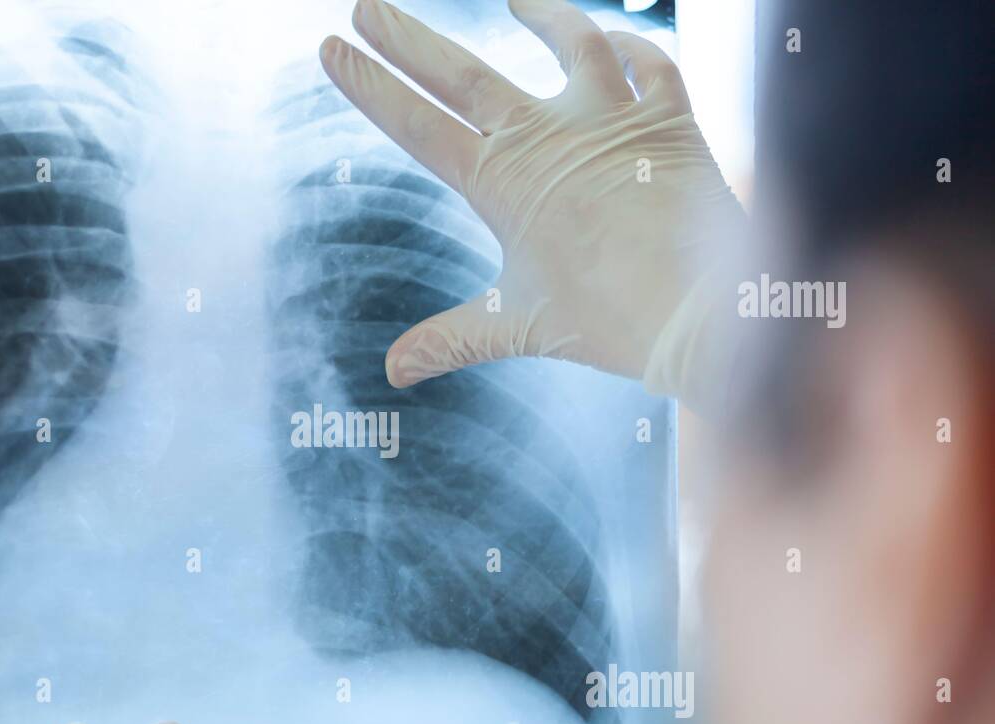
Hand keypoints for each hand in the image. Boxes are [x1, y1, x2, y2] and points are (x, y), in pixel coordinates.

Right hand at [320, 0, 742, 406]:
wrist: (705, 312)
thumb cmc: (608, 323)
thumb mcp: (518, 328)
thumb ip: (450, 340)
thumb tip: (393, 374)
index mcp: (502, 182)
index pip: (417, 124)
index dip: (370, 86)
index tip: (331, 48)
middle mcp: (549, 135)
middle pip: (462, 72)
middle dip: (406, 37)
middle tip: (365, 3)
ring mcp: (611, 118)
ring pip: (569, 39)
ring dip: (540, 13)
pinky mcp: (669, 118)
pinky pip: (651, 63)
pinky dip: (634, 46)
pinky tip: (618, 40)